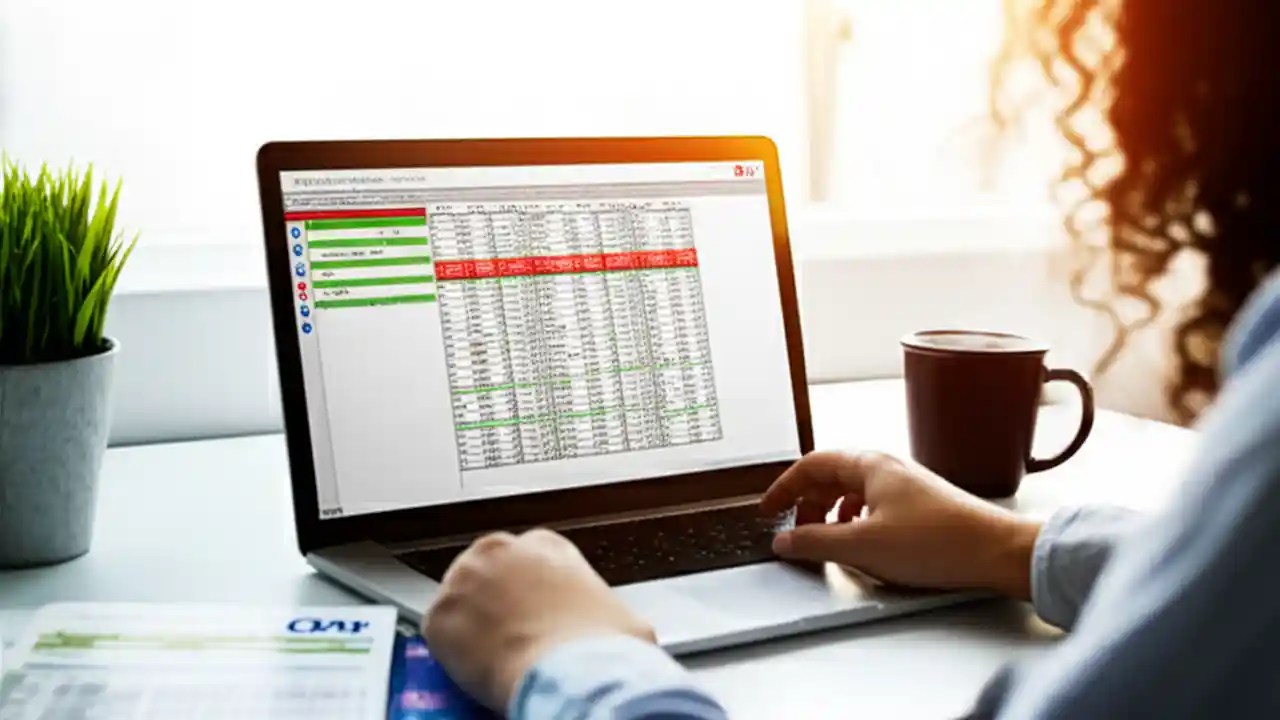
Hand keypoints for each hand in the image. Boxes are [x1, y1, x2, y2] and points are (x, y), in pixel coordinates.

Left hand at [423, 529, 654, 710]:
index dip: (529, 591)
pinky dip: (449, 652)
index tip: (533, 613)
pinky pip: (439, 633)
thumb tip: (615, 630)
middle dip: (493, 599)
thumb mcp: (620, 616)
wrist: (571, 672)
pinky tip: (471, 669)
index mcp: (545, 545)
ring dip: (470, 622)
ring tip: (489, 655)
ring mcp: (464, 580)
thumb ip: (602, 610)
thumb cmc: (600, 646)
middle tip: (507, 634)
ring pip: (459, 600)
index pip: (527, 560)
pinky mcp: (439, 616)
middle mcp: (501, 551)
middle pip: (486, 571)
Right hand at [761, 450, 1040, 598]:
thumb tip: (783, 540)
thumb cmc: (937, 541)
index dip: (784, 487)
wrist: (997, 551)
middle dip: (806, 502)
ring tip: (823, 538)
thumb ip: (815, 542)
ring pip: (853, 491)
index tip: (768, 508)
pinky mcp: (920, 506)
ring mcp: (905, 486)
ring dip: (830, 513)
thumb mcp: (862, 545)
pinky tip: (859, 543)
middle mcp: (887, 468)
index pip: (812, 464)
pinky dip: (854, 521)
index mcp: (870, 464)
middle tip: (792, 528)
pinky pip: (873, 505)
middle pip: (831, 475)